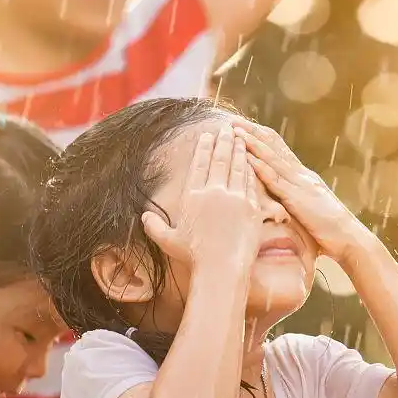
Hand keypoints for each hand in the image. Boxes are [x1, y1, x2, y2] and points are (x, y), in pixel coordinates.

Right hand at [142, 125, 261, 269]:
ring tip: (240, 138)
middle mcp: (213, 192)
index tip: (207, 136)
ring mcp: (234, 198)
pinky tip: (252, 161)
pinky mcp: (251, 207)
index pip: (199, 165)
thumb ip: (155, 227)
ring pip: (237, 167)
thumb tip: (144, 217)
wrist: (222, 268)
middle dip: (223, 141)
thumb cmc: (194, 258)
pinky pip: (251, 182)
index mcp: (193, 196)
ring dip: (239, 150)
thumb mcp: (168, 241)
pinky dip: (251, 168)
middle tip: (226, 129)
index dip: (203, 148)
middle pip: (219, 160)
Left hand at [231, 117, 370, 263]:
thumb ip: (294, 196)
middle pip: (273, 146)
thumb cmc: (328, 228)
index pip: (279, 148)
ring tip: (235, 131)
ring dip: (252, 143)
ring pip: (272, 158)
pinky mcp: (297, 198)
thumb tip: (279, 195)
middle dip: (252, 132)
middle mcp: (301, 174)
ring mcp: (299, 184)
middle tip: (232, 120)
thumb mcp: (308, 205)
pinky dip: (260, 166)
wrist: (348, 236)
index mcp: (302, 175)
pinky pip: (275, 180)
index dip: (260, 135)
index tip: (243, 125)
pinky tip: (247, 157)